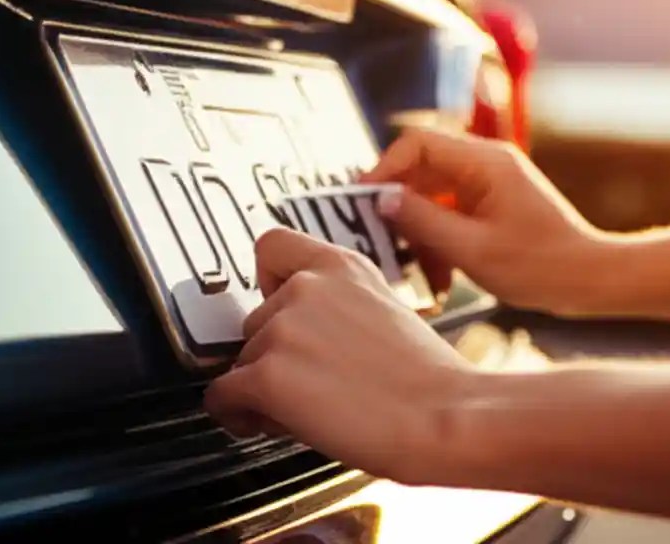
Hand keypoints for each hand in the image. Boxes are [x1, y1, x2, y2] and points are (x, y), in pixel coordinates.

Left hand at [204, 228, 473, 484]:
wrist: (446, 419)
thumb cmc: (429, 380)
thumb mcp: (386, 308)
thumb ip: (339, 306)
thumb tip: (302, 336)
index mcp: (340, 265)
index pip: (270, 245)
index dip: (265, 282)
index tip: (274, 307)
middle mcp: (305, 288)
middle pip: (254, 320)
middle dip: (272, 353)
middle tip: (309, 384)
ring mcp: (282, 329)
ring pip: (242, 362)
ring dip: (262, 387)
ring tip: (308, 409)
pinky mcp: (267, 376)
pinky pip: (222, 396)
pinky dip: (236, 415)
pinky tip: (263, 424)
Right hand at [362, 129, 615, 315]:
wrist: (592, 280)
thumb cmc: (542, 266)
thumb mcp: (472, 249)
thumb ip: (423, 221)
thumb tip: (382, 200)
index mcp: (484, 162)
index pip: (417, 143)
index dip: (385, 168)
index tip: (364, 201)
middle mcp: (485, 164)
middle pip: (420, 169)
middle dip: (398, 206)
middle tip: (380, 239)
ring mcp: (488, 184)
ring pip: (431, 195)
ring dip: (419, 231)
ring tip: (419, 271)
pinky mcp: (490, 205)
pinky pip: (449, 213)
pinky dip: (438, 241)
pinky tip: (441, 276)